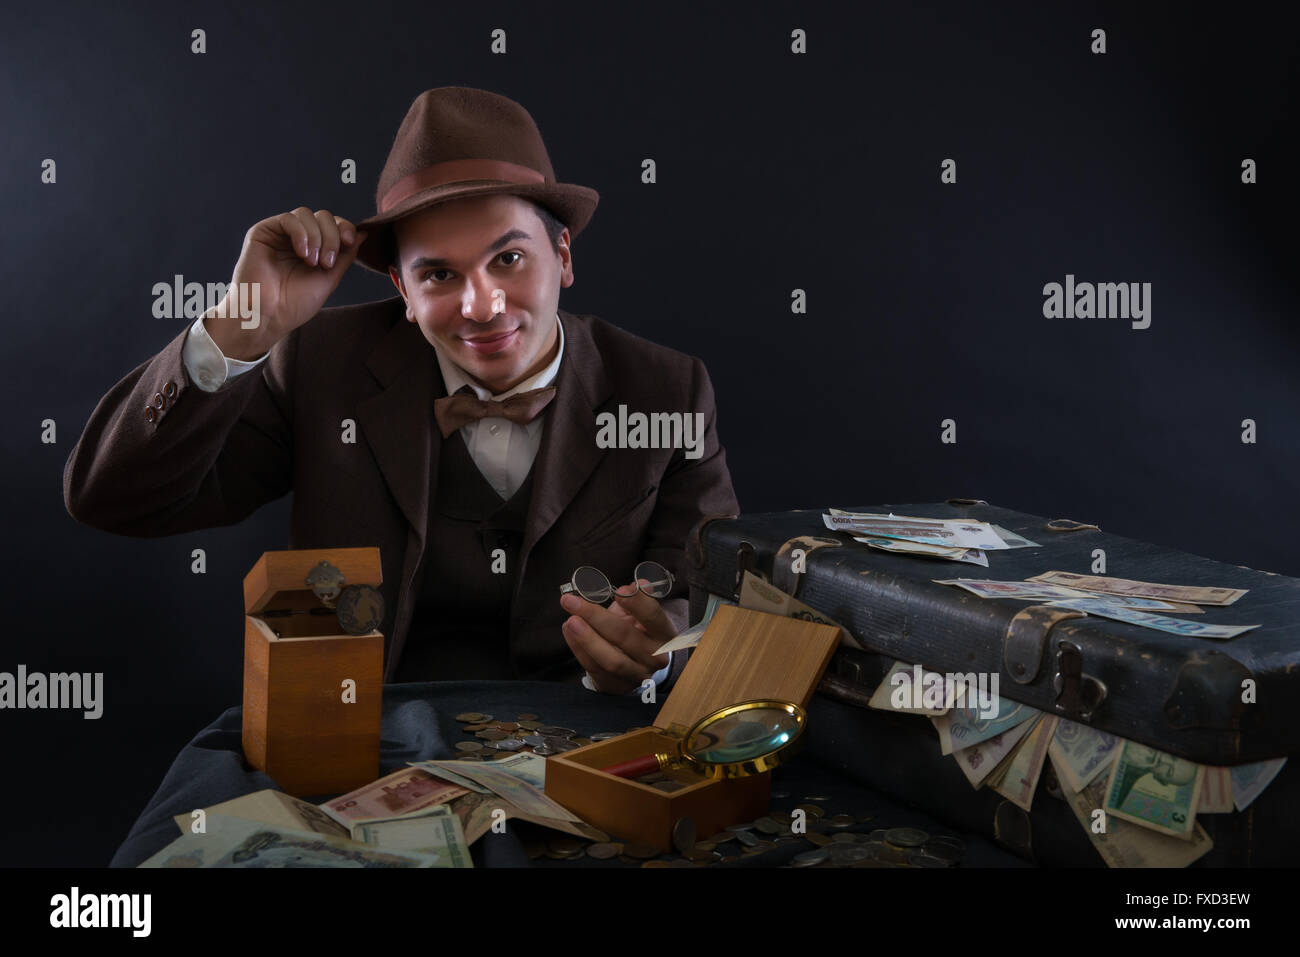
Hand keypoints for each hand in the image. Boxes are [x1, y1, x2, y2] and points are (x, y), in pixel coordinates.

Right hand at [207, 208, 367, 357]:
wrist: (267, 316)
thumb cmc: (294, 304)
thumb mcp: (329, 278)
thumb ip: (345, 255)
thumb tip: (363, 233)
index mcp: (313, 248)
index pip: (333, 225)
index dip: (344, 228)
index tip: (350, 242)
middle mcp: (297, 238)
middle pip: (323, 216)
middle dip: (332, 236)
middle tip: (327, 263)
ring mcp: (280, 234)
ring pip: (306, 214)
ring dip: (316, 237)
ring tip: (312, 262)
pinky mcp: (263, 232)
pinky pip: (288, 219)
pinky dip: (300, 233)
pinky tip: (302, 253)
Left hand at [560, 581, 677, 694]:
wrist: (636, 666)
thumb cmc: (637, 631)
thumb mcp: (640, 614)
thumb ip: (636, 600)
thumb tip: (638, 584)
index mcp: (665, 635)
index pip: (654, 618)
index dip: (638, 604)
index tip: (619, 591)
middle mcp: (656, 658)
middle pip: (626, 637)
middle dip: (597, 617)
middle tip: (572, 601)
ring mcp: (637, 675)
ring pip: (611, 659)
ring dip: (587, 638)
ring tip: (570, 620)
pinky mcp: (617, 686)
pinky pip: (595, 668)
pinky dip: (579, 649)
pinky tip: (569, 631)